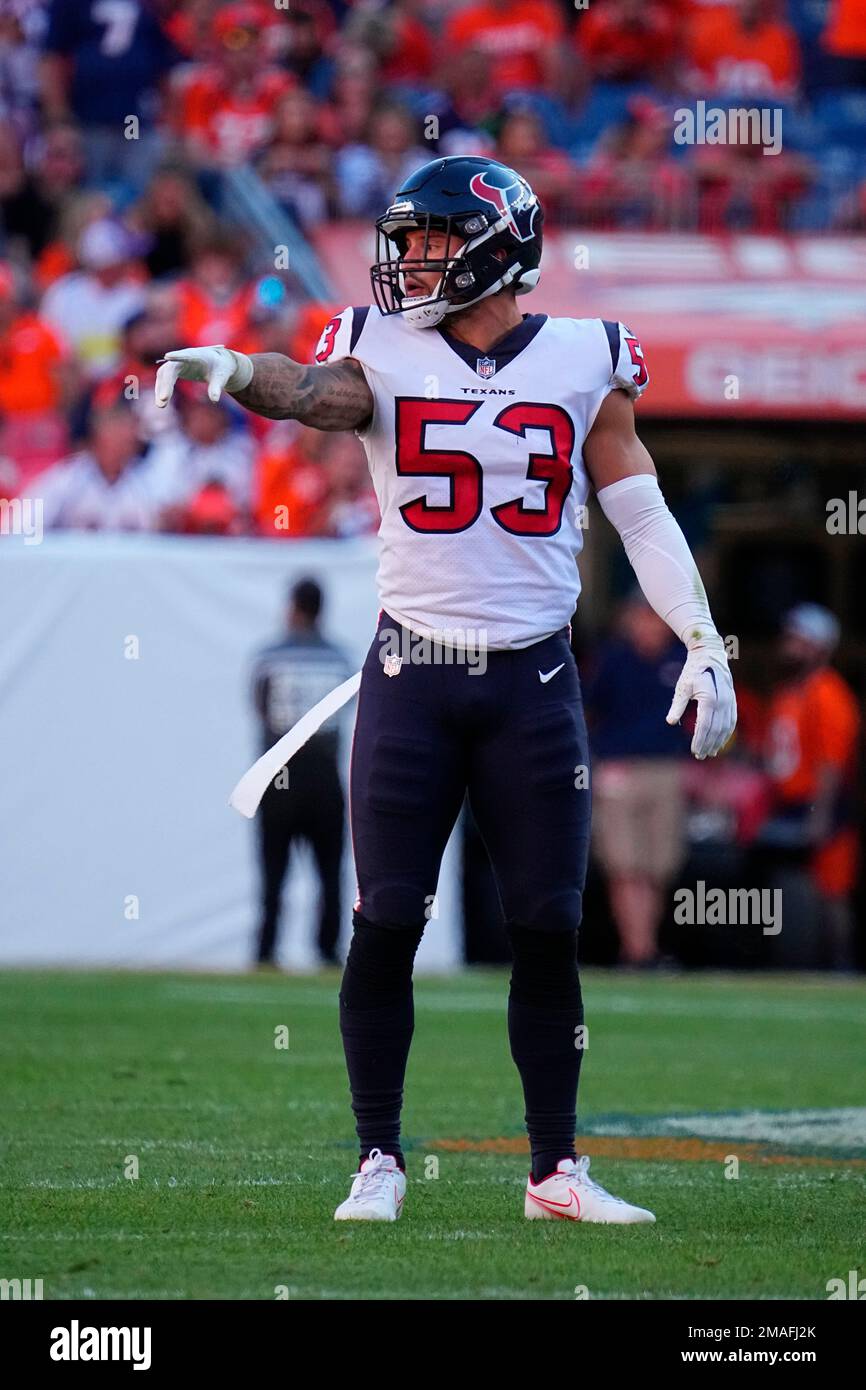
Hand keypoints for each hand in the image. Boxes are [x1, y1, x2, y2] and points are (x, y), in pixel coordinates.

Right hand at [154, 345, 252, 407]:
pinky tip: (161, 403)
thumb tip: (214, 399)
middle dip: (166, 383)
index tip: (168, 356)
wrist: (218, 363)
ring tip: (160, 405)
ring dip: (161, 389)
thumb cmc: (221, 368)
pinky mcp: (174, 371)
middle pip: (170, 369)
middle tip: (163, 399)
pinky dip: (162, 390)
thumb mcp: (222, 377)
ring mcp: (177, 364)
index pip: (186, 355)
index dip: (177, 356)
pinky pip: (165, 380)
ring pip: (164, 375)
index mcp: (197, 355)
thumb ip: (217, 387)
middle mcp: (183, 357)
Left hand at [666, 638, 736, 759]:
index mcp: (709, 698)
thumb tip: (670, 721)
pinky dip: (726, 733)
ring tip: (710, 752)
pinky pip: (732, 720)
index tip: (694, 751)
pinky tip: (720, 741)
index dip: (700, 740)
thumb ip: (677, 705)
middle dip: (708, 744)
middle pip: (716, 729)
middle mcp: (722, 701)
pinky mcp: (732, 700)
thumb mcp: (682, 687)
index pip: (705, 725)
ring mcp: (730, 701)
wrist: (710, 654)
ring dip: (719, 742)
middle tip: (700, 756)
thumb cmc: (693, 670)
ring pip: (726, 727)